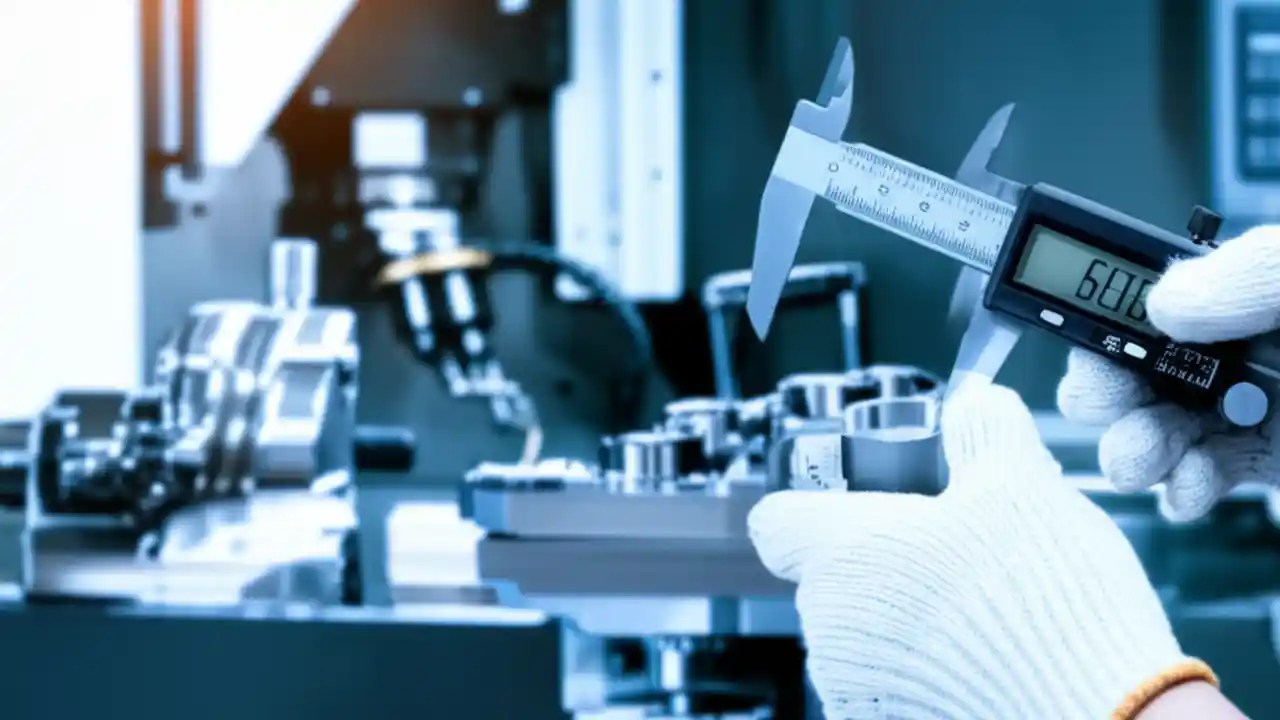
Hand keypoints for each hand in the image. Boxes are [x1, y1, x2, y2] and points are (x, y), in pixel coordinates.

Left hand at [749, 382, 1196, 718]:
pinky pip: (892, 679)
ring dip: (906, 610)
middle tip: (953, 544)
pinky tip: (988, 649)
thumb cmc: (1046, 605)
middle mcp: (830, 628)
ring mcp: (856, 688)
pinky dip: (929, 661)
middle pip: (830, 574)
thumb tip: (974, 403)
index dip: (811, 499)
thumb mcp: (1022, 481)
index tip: (855, 494)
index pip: (777, 520)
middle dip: (883, 555)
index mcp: (841, 554)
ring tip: (983, 599)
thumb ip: (983, 429)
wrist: (1098, 712)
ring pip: (863, 629)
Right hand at [1057, 226, 1279, 519]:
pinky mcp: (1264, 462)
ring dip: (1130, 446)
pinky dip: (1178, 490)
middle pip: (1133, 364)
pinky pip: (1199, 477)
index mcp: (1239, 291)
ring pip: (1154, 425)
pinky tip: (1186, 489)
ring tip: (1140, 459)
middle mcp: (1235, 347)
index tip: (1084, 337)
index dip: (1103, 313)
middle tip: (1104, 402)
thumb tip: (1163, 301)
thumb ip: (1251, 273)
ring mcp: (1248, 407)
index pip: (1148, 291)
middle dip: (1102, 389)